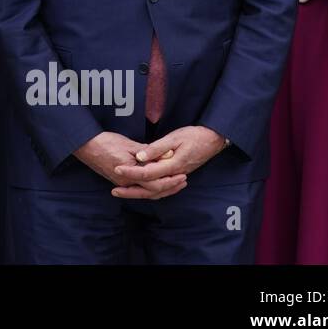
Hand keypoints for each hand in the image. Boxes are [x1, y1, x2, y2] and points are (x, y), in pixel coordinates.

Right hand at [74, 131, 185, 199]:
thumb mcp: (128, 144)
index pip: (155, 183)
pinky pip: (139, 188)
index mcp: (130, 174)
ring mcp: (122, 183)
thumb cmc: (106, 142)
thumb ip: (148, 152)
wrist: (86, 146)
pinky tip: (157, 183)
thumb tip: (166, 156)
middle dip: (169, 187)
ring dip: (162, 189)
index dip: (170, 181)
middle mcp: (126, 183)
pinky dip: (151, 187)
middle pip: (152, 192)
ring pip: (146, 192)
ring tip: (174, 183)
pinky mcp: (120, 181)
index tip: (182, 175)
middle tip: (183, 181)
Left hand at [110, 126, 225, 197]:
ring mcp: (177, 177)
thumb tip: (139, 157)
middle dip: (132, 191)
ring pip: (157, 191)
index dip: (131, 172)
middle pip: (150, 189)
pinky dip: (150, 190)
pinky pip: (162, 188)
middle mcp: (175, 175)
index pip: (148, 174)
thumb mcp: (174, 138)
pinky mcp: (178, 175)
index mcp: (173, 165)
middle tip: (114, 191)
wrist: (213, 140)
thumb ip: (156, 148)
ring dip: (140, 193)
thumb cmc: (194, 136)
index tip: (117, 169)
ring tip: (123, 192)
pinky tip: (141, 188)